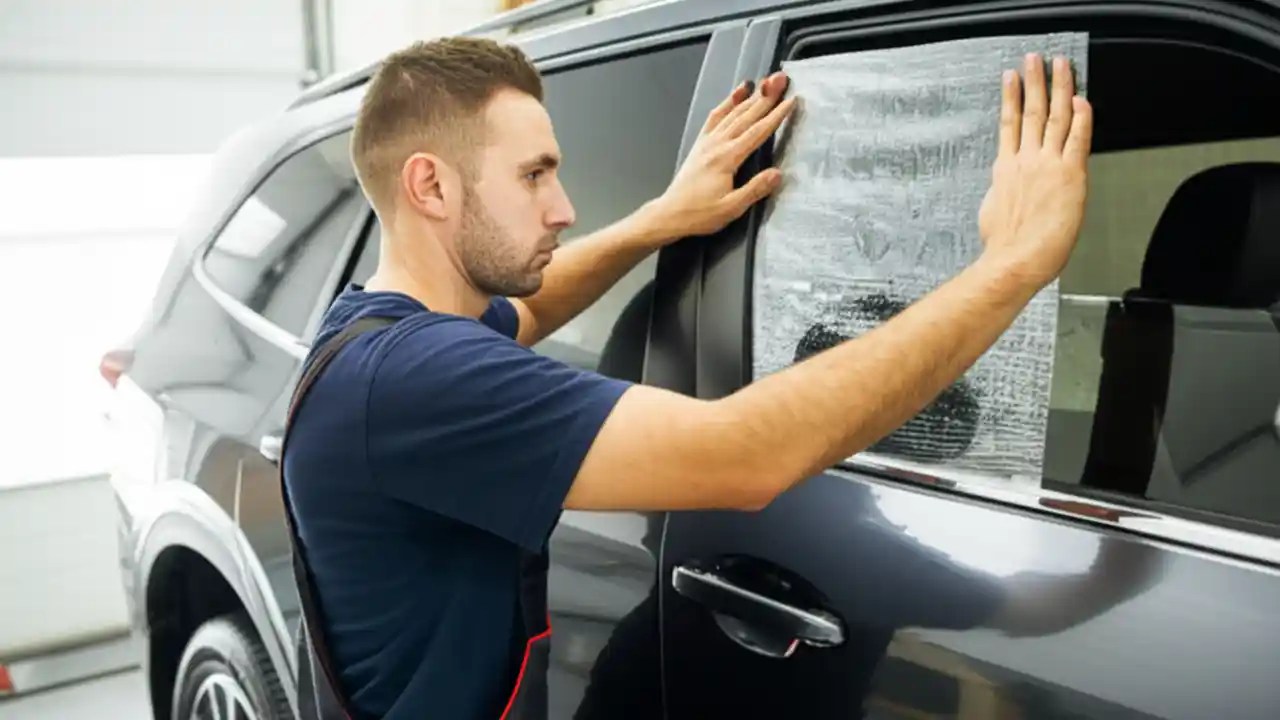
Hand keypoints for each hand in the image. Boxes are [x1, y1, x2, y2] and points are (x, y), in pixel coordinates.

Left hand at [647, 72, 797, 239]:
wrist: (670, 214)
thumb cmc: (700, 214)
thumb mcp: (731, 208)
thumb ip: (755, 190)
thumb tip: (777, 174)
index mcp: (727, 158)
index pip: (757, 132)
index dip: (776, 116)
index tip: (791, 101)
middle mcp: (717, 144)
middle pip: (746, 116)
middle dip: (766, 97)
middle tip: (781, 79)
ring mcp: (707, 142)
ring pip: (732, 113)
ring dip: (750, 96)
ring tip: (764, 81)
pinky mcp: (700, 144)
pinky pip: (715, 118)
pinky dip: (726, 104)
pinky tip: (736, 94)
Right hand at [978, 53, 1092, 288]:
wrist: (1013, 261)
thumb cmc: (1003, 247)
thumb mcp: (992, 213)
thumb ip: (1002, 194)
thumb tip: (1002, 194)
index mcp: (1005, 170)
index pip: (1009, 124)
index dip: (1011, 98)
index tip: (1011, 79)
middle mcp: (1025, 161)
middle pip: (1030, 111)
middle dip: (1033, 82)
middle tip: (1034, 60)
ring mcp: (1047, 165)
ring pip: (1053, 116)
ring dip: (1058, 88)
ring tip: (1059, 66)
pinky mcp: (1069, 175)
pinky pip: (1078, 138)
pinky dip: (1081, 117)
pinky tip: (1083, 100)